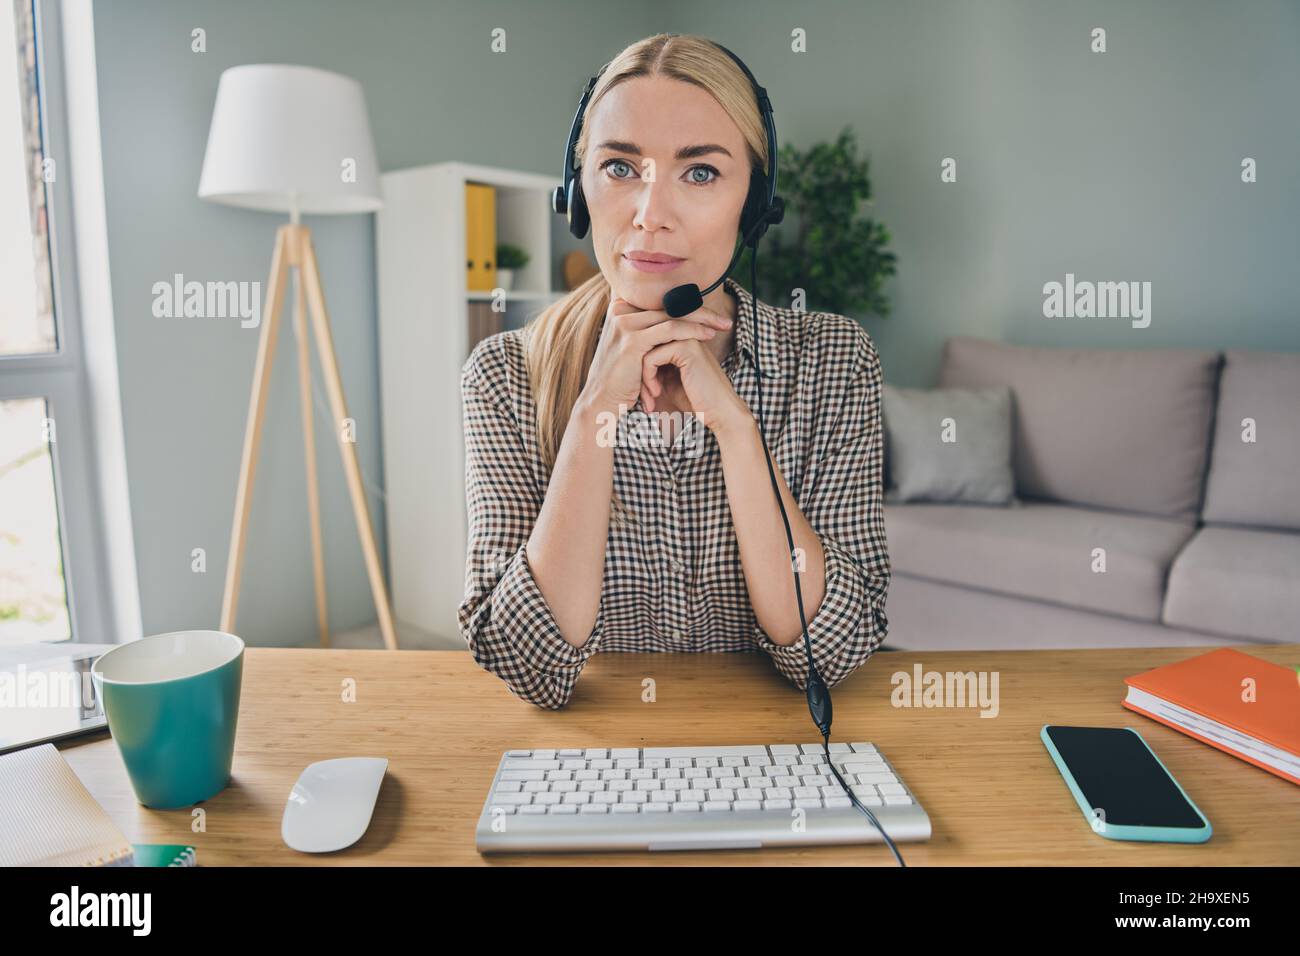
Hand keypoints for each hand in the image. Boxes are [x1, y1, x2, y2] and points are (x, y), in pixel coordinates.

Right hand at [580, 295, 731, 413]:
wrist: (601, 401)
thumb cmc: (622, 379)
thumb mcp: (634, 350)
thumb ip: (648, 332)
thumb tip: (672, 323)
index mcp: (620, 310)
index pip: (661, 301)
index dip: (688, 305)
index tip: (711, 314)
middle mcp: (619, 311)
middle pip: (668, 304)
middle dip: (700, 311)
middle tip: (722, 318)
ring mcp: (624, 324)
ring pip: (672, 315)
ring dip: (701, 320)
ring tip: (722, 326)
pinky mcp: (632, 340)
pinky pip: (669, 330)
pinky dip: (692, 332)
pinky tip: (707, 336)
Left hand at [640, 303, 751, 435]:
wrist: (719, 412)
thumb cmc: (694, 400)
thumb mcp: (668, 380)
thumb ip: (654, 366)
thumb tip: (628, 361)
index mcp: (682, 338)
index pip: (648, 343)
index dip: (640, 367)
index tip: (643, 391)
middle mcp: (685, 333)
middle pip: (644, 344)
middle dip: (637, 371)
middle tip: (642, 396)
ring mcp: (687, 338)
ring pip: (644, 349)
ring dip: (642, 376)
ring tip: (649, 396)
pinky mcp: (686, 348)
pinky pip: (651, 357)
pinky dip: (648, 377)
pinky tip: (656, 393)